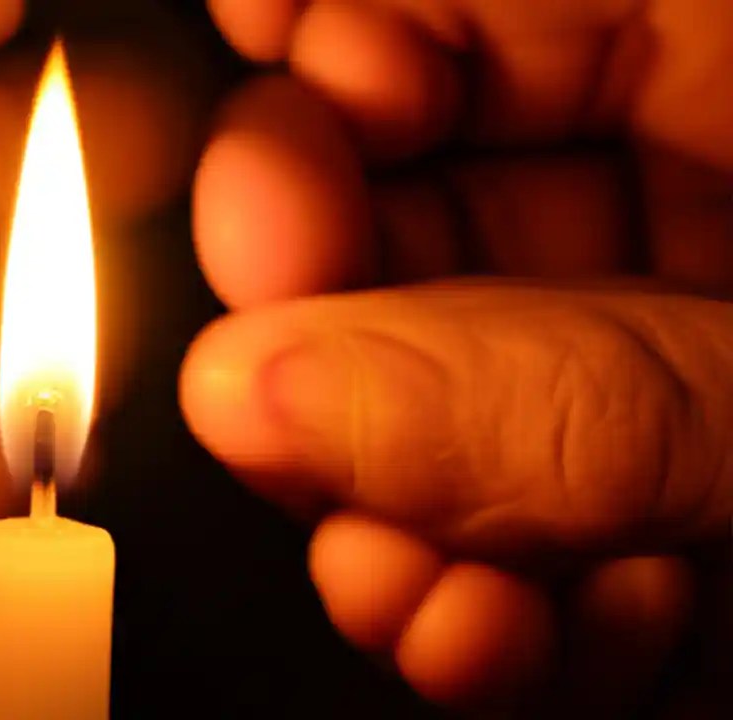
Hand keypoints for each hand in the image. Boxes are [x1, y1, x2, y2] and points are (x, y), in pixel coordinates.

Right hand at [186, 0, 732, 713]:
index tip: (237, 161)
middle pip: (424, 212)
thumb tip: (260, 391)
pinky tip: (487, 645)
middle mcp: (692, 224)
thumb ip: (563, 400)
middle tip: (252, 409)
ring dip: (382, 510)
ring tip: (397, 588)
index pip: (487, 8)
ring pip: (435, 398)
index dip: (335, 62)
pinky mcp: (643, 531)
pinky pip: (503, 537)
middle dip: (320, 333)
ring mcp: (657, 384)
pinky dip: (475, 615)